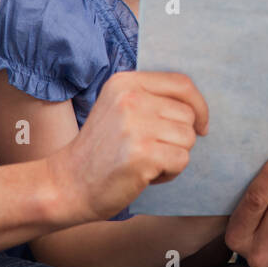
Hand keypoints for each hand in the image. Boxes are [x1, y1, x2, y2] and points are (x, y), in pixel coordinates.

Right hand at [51, 70, 208, 221]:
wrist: (67, 184)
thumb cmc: (100, 150)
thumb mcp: (118, 108)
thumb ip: (151, 99)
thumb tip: (198, 107)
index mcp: (125, 82)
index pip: (181, 83)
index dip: (199, 105)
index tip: (200, 124)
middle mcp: (130, 98)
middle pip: (188, 114)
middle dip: (179, 137)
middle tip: (151, 150)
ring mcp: (136, 126)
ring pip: (188, 138)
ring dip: (174, 155)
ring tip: (145, 161)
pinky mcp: (142, 154)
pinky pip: (181, 160)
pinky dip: (170, 173)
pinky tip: (145, 174)